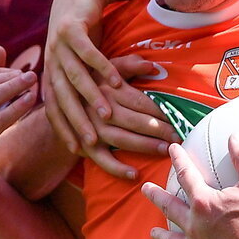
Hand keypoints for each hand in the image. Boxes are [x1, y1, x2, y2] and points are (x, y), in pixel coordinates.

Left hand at [43, 0, 121, 153]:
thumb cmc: (83, 36)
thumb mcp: (81, 65)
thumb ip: (85, 89)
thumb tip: (97, 121)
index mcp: (51, 75)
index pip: (54, 109)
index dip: (64, 129)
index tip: (79, 151)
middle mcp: (50, 63)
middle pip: (63, 98)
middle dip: (77, 121)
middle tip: (92, 143)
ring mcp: (58, 45)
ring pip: (75, 77)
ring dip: (91, 97)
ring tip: (108, 115)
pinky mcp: (70, 29)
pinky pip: (88, 53)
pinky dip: (103, 68)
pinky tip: (119, 82)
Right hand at [78, 56, 177, 179]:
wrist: (61, 97)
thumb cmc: (93, 80)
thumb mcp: (108, 67)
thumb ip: (131, 65)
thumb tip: (153, 66)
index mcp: (108, 89)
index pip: (139, 101)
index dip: (160, 111)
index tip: (176, 117)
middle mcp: (99, 109)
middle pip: (134, 121)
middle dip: (158, 130)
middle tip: (177, 137)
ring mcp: (91, 128)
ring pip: (121, 139)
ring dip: (144, 146)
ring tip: (164, 150)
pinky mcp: (84, 145)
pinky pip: (101, 159)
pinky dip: (117, 168)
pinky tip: (134, 174)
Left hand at [142, 134, 238, 238]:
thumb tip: (234, 136)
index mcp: (203, 203)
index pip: (186, 175)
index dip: (179, 160)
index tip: (172, 149)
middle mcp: (195, 227)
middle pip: (170, 208)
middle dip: (156, 196)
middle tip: (145, 189)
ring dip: (162, 236)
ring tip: (153, 233)